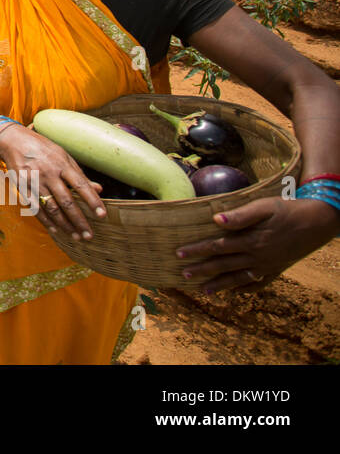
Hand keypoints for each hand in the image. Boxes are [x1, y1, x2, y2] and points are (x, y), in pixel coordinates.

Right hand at [0, 124, 105, 240]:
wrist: (14, 141)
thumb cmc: (43, 148)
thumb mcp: (64, 156)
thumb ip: (80, 174)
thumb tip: (99, 189)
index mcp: (62, 164)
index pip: (81, 185)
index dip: (92, 201)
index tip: (102, 215)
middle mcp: (49, 174)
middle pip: (66, 201)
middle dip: (79, 220)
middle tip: (89, 236)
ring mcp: (34, 182)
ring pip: (51, 208)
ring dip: (64, 224)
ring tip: (76, 236)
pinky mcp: (22, 188)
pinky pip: (35, 208)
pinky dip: (46, 220)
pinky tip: (55, 230)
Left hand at [175, 197, 339, 293]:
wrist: (318, 221)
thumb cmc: (288, 209)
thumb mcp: (264, 206)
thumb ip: (241, 215)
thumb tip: (216, 220)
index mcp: (251, 240)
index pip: (217, 247)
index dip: (197, 250)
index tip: (179, 253)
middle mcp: (257, 256)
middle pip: (223, 265)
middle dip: (202, 270)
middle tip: (183, 274)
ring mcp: (267, 265)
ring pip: (238, 278)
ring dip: (220, 284)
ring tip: (204, 289)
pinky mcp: (277, 269)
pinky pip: (258, 284)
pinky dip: (245, 288)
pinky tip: (235, 291)